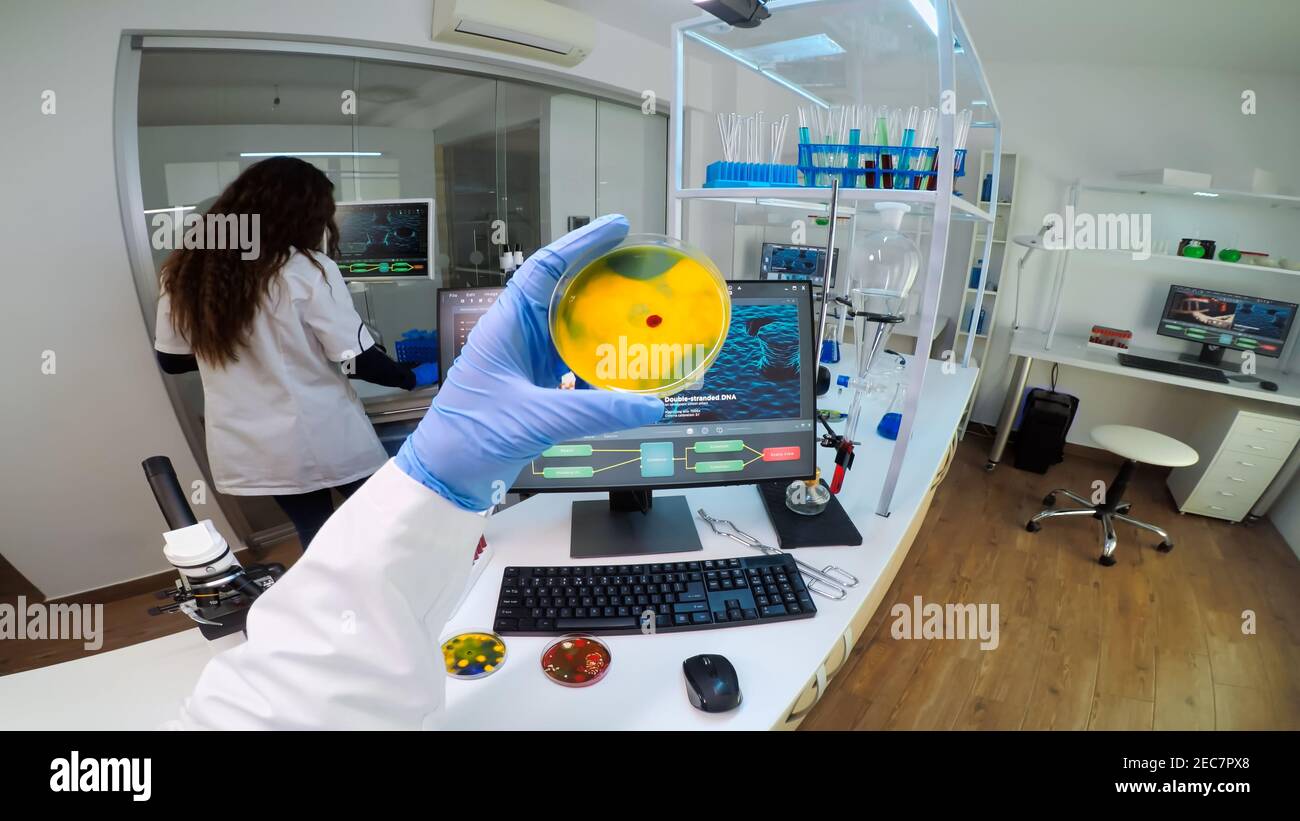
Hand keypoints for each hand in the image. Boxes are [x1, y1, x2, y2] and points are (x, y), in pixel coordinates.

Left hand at [396, 215, 664, 509]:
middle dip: (602, 276)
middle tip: (641, 266)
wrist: (446, 475)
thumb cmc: (469, 436)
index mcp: (506, 325)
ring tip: (644, 310)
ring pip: (572, 327)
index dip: (581, 244)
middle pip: (564, 291)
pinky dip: (600, 360)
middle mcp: (517, 335)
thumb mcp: (534, 418)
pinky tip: (627, 365)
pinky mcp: (535, 386)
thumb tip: (647, 405)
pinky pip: (573, 361)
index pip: (546, 268)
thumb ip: (593, 411)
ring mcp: (526, 360)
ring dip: (605, 319)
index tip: (617, 228)